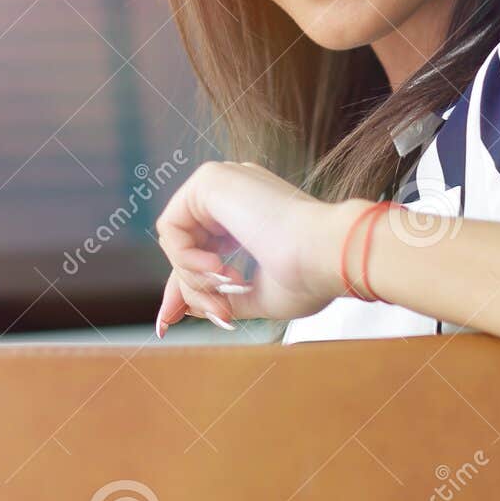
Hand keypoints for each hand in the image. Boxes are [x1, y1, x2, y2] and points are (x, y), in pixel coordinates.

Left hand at [152, 161, 366, 334]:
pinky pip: (170, 227)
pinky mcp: (210, 179)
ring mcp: (223, 182)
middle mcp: (235, 193)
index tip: (170, 321)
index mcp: (250, 213)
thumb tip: (185, 307)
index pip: (202, 247)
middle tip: (221, 312)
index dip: (188, 284)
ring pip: (177, 239)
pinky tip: (217, 268)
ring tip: (228, 286)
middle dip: (193, 287)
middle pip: (185, 244)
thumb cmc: (310, 276)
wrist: (329, 254)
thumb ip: (222, 296)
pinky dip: (185, 258)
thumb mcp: (258, 295)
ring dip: (194, 276)